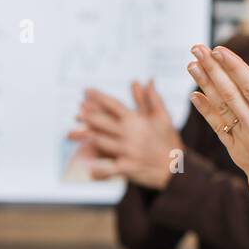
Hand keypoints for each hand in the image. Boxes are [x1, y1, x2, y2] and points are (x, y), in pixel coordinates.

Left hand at [67, 79, 182, 188]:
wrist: (178, 168)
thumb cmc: (169, 141)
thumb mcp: (163, 118)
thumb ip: (152, 99)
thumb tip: (147, 80)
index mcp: (138, 121)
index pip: (114, 105)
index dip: (99, 97)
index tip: (85, 90)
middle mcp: (131, 134)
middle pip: (104, 123)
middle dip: (88, 117)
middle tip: (75, 112)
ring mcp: (129, 151)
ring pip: (102, 142)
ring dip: (86, 138)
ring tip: (71, 134)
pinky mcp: (128, 167)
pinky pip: (109, 168)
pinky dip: (97, 168)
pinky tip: (85, 166)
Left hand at [187, 43, 248, 248]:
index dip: (234, 67)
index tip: (219, 49)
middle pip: (230, 93)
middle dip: (212, 68)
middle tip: (196, 46)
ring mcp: (245, 144)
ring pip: (221, 108)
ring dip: (205, 84)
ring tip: (191, 63)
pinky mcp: (239, 156)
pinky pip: (219, 128)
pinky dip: (206, 111)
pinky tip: (195, 95)